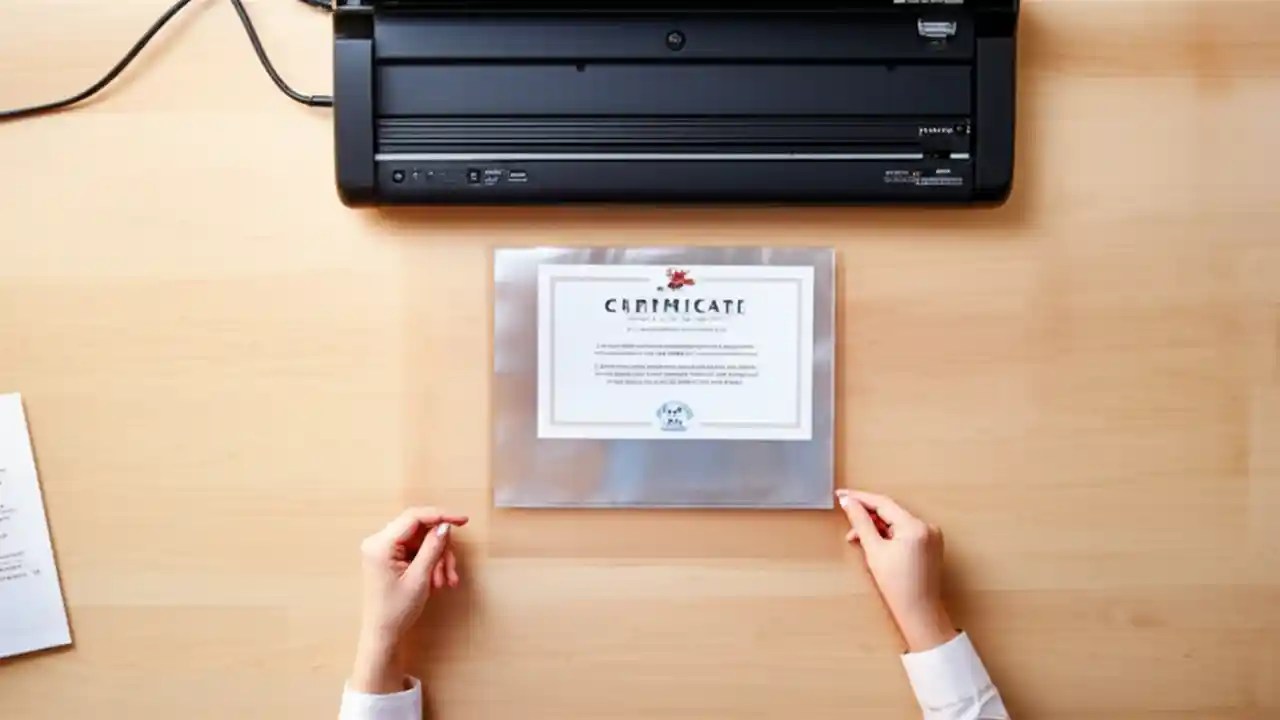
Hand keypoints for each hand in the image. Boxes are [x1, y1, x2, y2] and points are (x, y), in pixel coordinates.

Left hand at [350, 507, 468, 693]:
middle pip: (419, 529)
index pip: (414, 517)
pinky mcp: (389, 557)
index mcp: (380, 544)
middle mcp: (378, 542)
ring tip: (445, 581)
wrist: (383, 634)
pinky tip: (438, 580)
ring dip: (438, 559)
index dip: (441, 515)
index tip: (462, 520)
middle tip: (450, 569)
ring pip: (421, 541)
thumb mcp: (420, 578)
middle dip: (440, 548)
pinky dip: (430, 563)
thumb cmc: (396, 610)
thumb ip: (433, 547)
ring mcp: (383, 549)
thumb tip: (445, 526)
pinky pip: (416, 551)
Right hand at [836, 489, 956, 652]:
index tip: (842, 495)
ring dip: (876, 527)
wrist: (919, 613)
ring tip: (859, 539)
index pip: (883, 503)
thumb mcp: (874, 551)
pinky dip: (889, 535)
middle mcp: (927, 527)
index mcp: (915, 527)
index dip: (860, 498)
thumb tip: (850, 503)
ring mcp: (930, 536)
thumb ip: (861, 523)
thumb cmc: (898, 587)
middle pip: (890, 512)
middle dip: (867, 516)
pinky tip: (875, 543)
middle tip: (847, 521)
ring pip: (896, 522)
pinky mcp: (930, 544)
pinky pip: (905, 532)